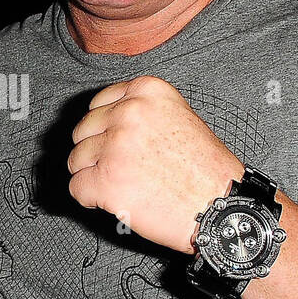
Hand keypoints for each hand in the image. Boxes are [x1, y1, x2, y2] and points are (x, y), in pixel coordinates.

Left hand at [67, 75, 241, 253]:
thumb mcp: (180, 117)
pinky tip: (115, 201)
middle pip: (84, 131)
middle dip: (96, 152)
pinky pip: (76, 187)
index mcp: (147, 91)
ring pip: (76, 160)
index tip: (115, 144)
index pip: (98, 104)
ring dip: (93, 176)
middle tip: (121, 169)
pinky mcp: (105, 180)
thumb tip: (107, 121)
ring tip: (123, 186)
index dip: (104, 129)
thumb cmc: (207, 171)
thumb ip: (143, 112)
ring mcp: (114, 146)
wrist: (222, 207)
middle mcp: (128, 113)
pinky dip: (90, 198)